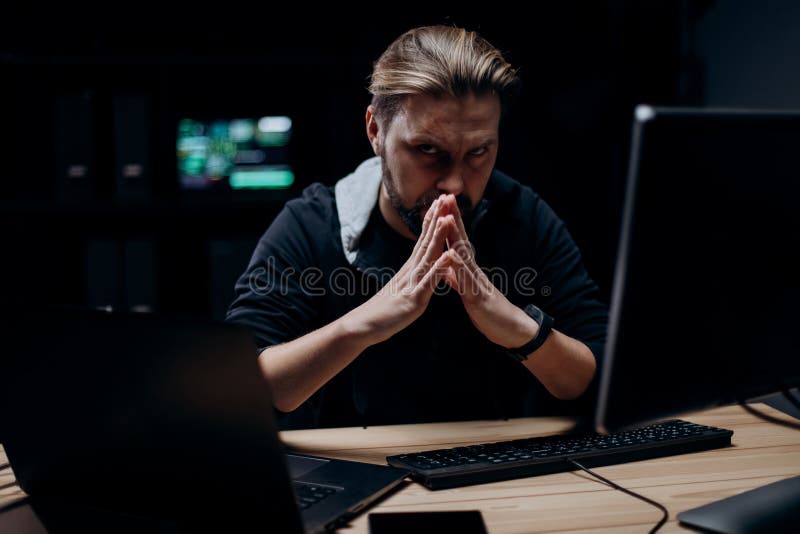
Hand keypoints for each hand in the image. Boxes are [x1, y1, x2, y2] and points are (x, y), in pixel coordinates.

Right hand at [346, 196, 458, 345]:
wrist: (363, 326)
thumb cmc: (383, 311)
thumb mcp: (401, 290)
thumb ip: (411, 278)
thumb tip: (418, 268)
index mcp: (410, 270)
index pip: (422, 240)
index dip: (431, 221)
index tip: (439, 202)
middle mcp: (411, 272)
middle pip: (426, 241)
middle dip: (436, 219)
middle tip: (444, 197)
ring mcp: (412, 284)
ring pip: (428, 256)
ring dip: (439, 236)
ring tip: (448, 218)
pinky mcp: (414, 298)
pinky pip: (429, 280)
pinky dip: (440, 267)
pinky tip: (450, 255)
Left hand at [437, 195, 538, 347]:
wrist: (510, 329)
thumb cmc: (488, 310)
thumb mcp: (467, 291)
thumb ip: (457, 277)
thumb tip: (445, 266)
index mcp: (468, 269)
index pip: (456, 240)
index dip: (447, 221)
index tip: (439, 202)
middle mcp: (474, 270)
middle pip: (461, 239)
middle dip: (452, 218)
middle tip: (445, 196)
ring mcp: (477, 281)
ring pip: (464, 255)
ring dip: (455, 236)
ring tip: (446, 217)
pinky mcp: (478, 297)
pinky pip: (467, 281)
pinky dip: (459, 268)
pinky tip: (452, 255)